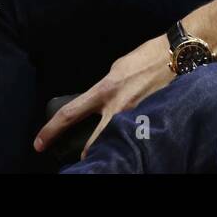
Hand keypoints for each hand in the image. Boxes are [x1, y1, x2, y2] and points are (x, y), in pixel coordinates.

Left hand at [34, 34, 171, 160]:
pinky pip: (136, 138)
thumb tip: (99, 100)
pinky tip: (132, 145)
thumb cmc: (147, 57)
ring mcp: (137, 117)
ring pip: (114, 144)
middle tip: (80, 162)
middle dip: (85, 155)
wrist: (177, 55)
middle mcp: (118, 108)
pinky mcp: (153, 122)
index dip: (51, 131)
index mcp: (105, 90)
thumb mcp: (117, 68)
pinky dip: (131, 143)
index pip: (70, 114)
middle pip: (93, 143)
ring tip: (108, 154)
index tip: (39, 144)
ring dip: (109, 150)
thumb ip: (106, 88)